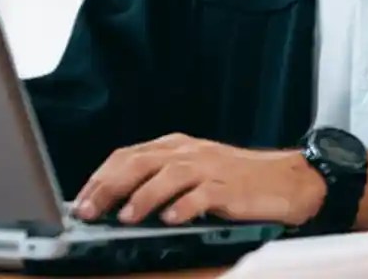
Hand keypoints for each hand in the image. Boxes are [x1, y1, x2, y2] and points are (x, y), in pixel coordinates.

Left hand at [73, 133, 326, 226]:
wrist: (287, 179)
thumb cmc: (237, 180)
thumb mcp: (193, 173)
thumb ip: (159, 182)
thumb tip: (118, 203)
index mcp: (175, 147)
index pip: (127, 156)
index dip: (100, 177)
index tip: (81, 201)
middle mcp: (188, 153)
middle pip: (140, 162)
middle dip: (110, 187)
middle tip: (90, 210)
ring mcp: (209, 168)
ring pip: (168, 175)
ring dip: (143, 196)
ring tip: (126, 217)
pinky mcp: (230, 187)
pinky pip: (203, 194)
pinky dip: (185, 206)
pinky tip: (170, 219)